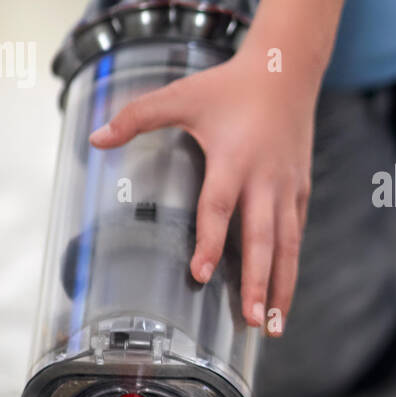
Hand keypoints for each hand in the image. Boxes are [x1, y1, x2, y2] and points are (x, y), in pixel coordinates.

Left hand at [88, 38, 319, 335]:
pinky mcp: (300, 191)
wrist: (286, 71)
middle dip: (260, 281)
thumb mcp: (180, 96)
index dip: (211, 241)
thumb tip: (95, 138)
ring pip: (287, 245)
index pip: (220, 207)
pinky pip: (296, 235)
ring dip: (282, 287)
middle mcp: (265, 179)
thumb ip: (137, 116)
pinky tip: (284, 296)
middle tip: (254, 319)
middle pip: (263, 238)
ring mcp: (287, 188)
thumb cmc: (229, 87)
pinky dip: (291, 267)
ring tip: (274, 325)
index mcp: (234, 160)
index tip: (202, 273)